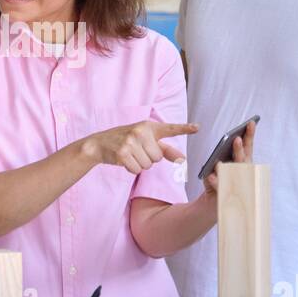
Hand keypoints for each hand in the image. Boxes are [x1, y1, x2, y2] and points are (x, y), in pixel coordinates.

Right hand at [83, 120, 197, 173]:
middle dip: (148, 159)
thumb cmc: (126, 141)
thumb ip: (164, 149)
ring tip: (130, 154)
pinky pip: (137, 170)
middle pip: (158, 158)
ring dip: (140, 164)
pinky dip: (131, 169)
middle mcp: (141, 131)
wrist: (99, 143)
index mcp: (149, 126)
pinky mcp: (123, 152)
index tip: (198, 128)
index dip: (185, 129)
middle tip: (136, 151)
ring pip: (148, 165)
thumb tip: (182, 159)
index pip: (170, 128)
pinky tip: (124, 160)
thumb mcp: (145, 140)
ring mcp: (131, 141)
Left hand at [200, 119, 255, 196]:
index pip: (247, 147)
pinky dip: (216, 182)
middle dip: (239, 150)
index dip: (249, 135)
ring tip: (221, 162)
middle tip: (237, 139)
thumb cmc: (215, 182)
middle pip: (243, 159)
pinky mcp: (228, 195)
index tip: (250, 123)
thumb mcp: (213, 169)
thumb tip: (217, 162)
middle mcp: (242, 172)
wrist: (210, 204)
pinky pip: (222, 187)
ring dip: (229, 166)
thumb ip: (215, 162)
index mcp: (241, 163)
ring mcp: (238, 184)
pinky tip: (211, 177)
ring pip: (234, 174)